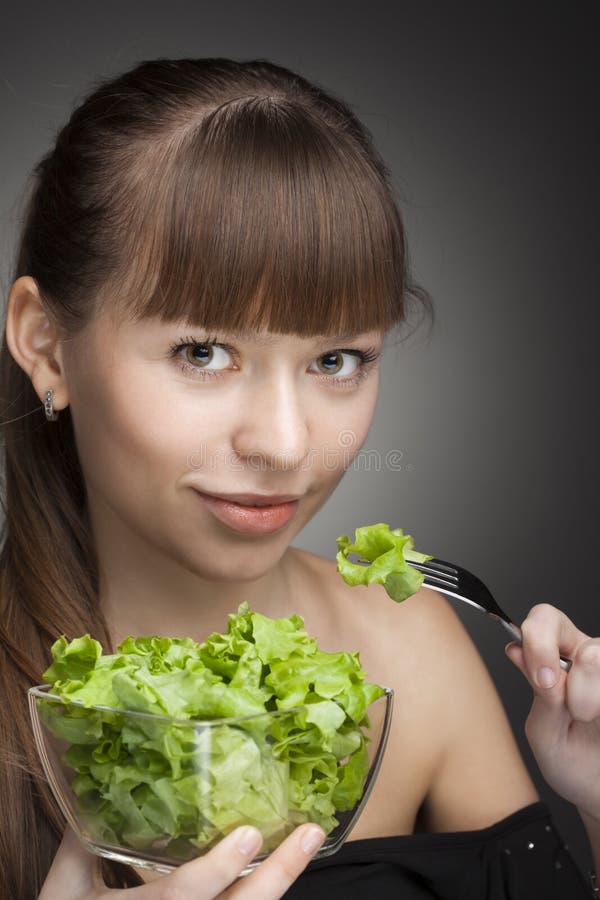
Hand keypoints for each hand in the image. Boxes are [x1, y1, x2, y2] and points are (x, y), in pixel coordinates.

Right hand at [39, 822, 324, 898]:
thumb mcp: (63, 895)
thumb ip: (80, 846)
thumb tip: (93, 788)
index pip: (185, 895)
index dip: (218, 869)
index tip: (249, 836)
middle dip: (278, 875)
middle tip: (308, 833)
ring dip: (281, 882)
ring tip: (308, 840)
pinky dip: (264, 896)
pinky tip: (284, 867)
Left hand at [505, 603, 599, 819]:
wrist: (597, 791)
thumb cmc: (569, 760)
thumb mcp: (544, 731)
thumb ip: (540, 694)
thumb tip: (515, 650)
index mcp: (555, 656)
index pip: (545, 618)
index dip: (541, 641)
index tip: (543, 681)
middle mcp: (588, 656)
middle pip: (588, 647)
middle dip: (577, 686)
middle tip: (575, 713)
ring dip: (592, 699)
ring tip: (590, 722)